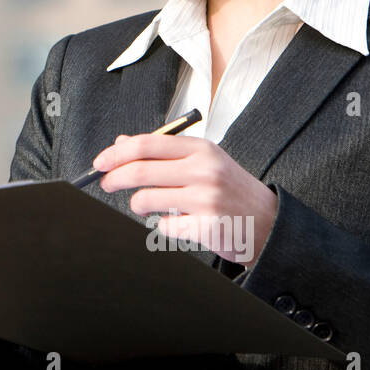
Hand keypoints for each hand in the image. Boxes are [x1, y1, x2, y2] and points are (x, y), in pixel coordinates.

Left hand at [93, 133, 277, 266]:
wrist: (269, 223)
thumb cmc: (230, 190)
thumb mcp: (203, 161)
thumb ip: (164, 152)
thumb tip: (121, 143)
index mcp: (202, 149)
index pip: (147, 144)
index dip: (116, 153)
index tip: (100, 163)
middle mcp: (205, 170)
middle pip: (140, 171)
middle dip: (114, 178)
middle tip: (106, 183)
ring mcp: (207, 199)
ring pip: (145, 200)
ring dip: (139, 205)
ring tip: (150, 205)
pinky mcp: (207, 227)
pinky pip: (163, 226)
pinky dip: (163, 225)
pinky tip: (180, 222)